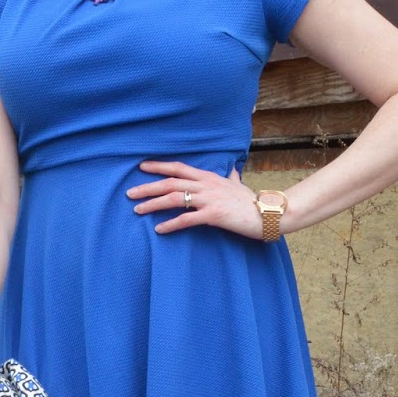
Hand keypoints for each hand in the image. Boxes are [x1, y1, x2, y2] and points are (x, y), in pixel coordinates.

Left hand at [126, 161, 265, 237]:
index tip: (142, 167)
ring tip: (137, 210)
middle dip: (148, 187)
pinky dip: (170, 225)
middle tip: (129, 193)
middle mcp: (206, 185)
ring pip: (174, 198)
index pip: (179, 167)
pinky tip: (159, 230)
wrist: (267, 213)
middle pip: (171, 182)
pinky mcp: (212, 215)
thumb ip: (232, 177)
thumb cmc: (252, 201)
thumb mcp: (240, 186)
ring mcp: (209, 199)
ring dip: (153, 204)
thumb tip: (233, 170)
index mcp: (209, 177)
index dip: (159, 166)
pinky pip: (186, 220)